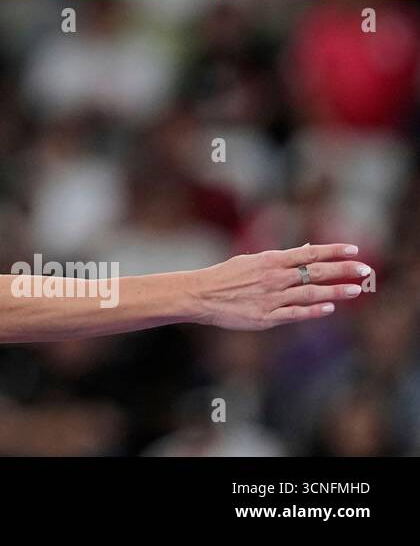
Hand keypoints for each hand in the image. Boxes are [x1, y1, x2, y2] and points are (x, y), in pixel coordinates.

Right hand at [191, 243, 371, 329]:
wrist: (201, 295)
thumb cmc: (225, 276)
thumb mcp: (251, 260)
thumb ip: (280, 258)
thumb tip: (306, 250)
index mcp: (270, 260)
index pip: (309, 253)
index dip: (333, 251)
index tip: (354, 250)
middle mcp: (275, 278)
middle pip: (316, 272)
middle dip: (343, 270)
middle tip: (365, 269)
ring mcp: (272, 298)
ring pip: (311, 293)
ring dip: (336, 291)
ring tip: (356, 289)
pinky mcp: (266, 317)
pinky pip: (295, 313)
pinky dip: (313, 310)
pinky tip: (329, 308)